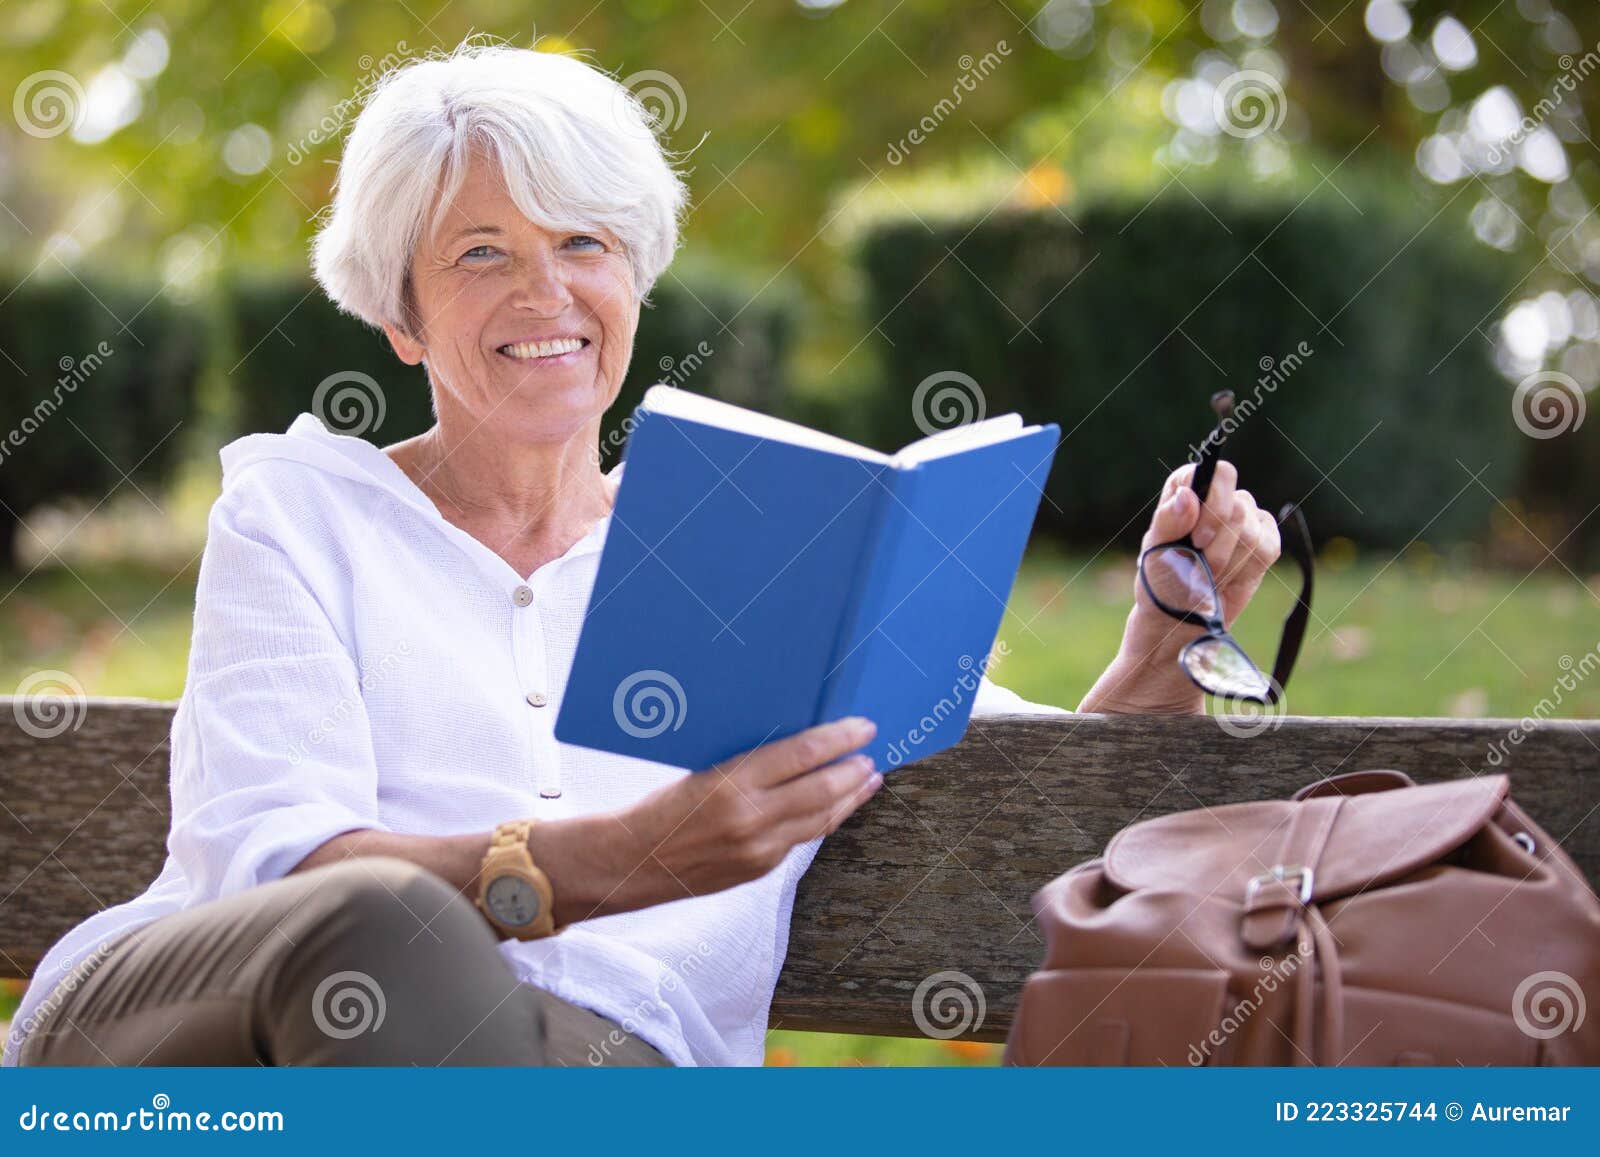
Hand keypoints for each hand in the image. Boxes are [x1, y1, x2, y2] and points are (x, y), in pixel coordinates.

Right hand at [531, 717, 882, 921]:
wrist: (630, 862)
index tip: (863, 727)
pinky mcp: (759, 870)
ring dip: (850, 798)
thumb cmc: (660, 808)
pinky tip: (833, 807)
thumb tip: (799, 745)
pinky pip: (802, 840)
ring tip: (868, 780)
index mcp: (731, 782)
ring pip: (821, 820)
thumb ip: (751, 764)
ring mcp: (758, 850)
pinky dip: (823, 820)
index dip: (839, 738)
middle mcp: (750, 819)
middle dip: (854, 769)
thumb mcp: (703, 770)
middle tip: (871, 752)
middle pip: (822, 789)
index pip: (802, 754)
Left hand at [1137, 459, 1281, 629]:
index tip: (1197, 539)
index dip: (1214, 505)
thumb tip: (1187, 495)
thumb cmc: (1162, 579)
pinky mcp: (1265, 541)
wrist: (1180, 615)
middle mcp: (1218, 496)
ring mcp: (1245, 517)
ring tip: (1208, 576)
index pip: (1219, 473)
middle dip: (1217, 548)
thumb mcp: (1156, 551)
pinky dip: (1245, 570)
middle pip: (1239, 507)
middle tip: (1197, 568)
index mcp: (1187, 487)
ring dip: (1227, 564)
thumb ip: (1169, 520)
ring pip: (1252, 532)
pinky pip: (1268, 548)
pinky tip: (1228, 578)